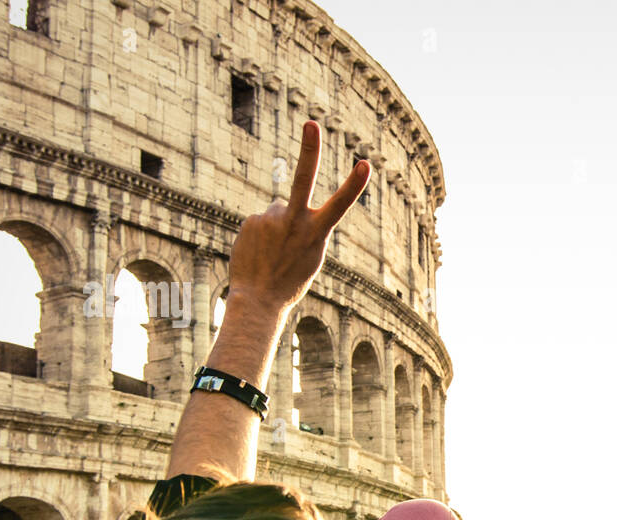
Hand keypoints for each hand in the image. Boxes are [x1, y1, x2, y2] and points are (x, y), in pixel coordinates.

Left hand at [226, 121, 370, 315]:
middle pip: (303, 179)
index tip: (366, 164)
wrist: (258, 300)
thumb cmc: (290, 281)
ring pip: (278, 211)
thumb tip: (281, 203)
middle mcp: (294, 222)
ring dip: (276, 228)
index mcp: (316, 234)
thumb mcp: (309, 254)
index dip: (354, 184)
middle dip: (310, 150)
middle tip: (312, 123)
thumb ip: (304, 225)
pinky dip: (260, 234)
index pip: (339, 205)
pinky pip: (260, 221)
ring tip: (273, 254)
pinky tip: (259, 253)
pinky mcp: (250, 220)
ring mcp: (270, 219)